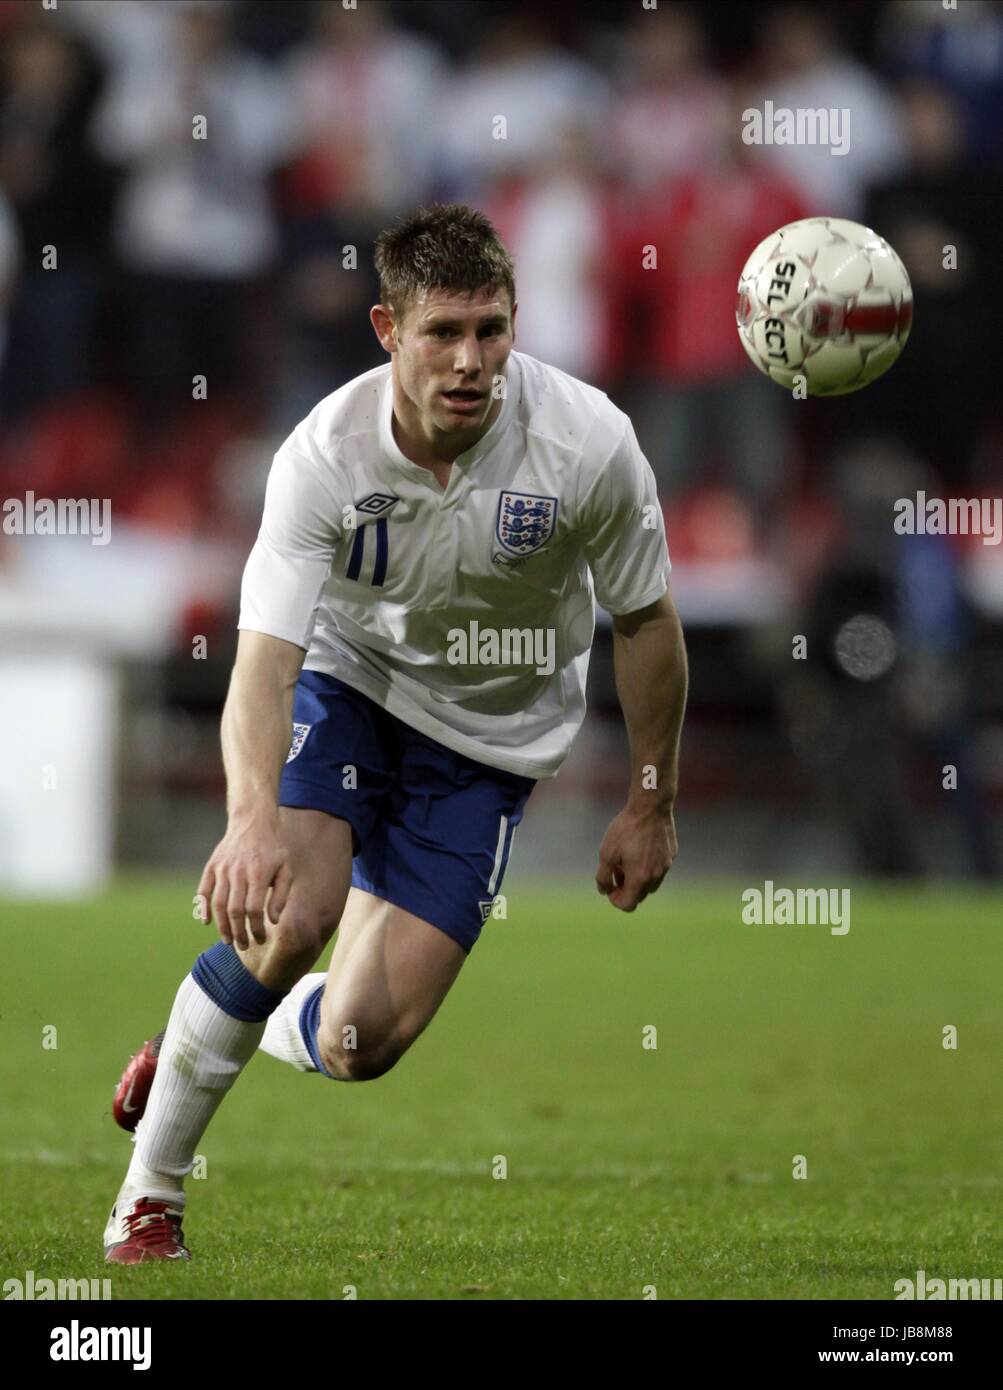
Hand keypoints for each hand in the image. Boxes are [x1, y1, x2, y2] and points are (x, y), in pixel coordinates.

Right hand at [196, 811, 292, 947]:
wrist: (253, 822)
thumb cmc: (273, 850)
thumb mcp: (286, 870)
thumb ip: (281, 895)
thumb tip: (272, 920)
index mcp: (259, 874)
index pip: (254, 910)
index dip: (256, 928)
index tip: (260, 938)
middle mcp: (238, 872)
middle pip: (235, 911)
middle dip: (239, 933)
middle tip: (244, 946)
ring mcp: (222, 869)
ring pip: (218, 904)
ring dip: (222, 926)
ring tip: (228, 941)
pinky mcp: (212, 866)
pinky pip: (203, 891)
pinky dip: (203, 908)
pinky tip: (207, 922)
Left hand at [595, 805, 675, 911]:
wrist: (650, 806)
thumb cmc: (626, 828)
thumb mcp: (606, 852)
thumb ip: (603, 876)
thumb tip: (604, 890)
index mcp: (639, 877)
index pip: (628, 904)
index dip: (615, 900)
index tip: (609, 886)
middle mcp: (656, 875)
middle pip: (639, 895)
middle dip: (626, 888)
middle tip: (616, 870)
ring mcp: (666, 865)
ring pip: (651, 884)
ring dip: (638, 879)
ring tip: (627, 860)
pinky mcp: (671, 855)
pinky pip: (659, 869)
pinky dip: (648, 867)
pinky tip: (640, 849)